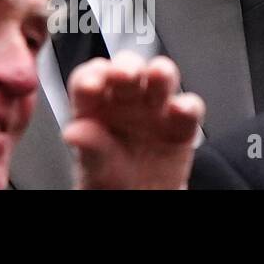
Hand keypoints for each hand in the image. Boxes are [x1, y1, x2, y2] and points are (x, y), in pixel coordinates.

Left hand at [63, 51, 203, 189]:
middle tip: (124, 74)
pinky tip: (180, 109)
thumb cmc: (110, 178)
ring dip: (160, 72)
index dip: (90, 76)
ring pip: (160, 77)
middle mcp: (124, 100)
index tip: (90, 85)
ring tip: (158, 75)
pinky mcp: (180, 125)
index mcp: (94, 105)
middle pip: (126, 69)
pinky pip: (189, 107)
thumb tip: (74, 133)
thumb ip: (88, 146)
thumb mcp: (95, 166)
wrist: (139, 198)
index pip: (88, 79)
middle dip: (126, 66)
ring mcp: (153, 109)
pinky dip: (188, 105)